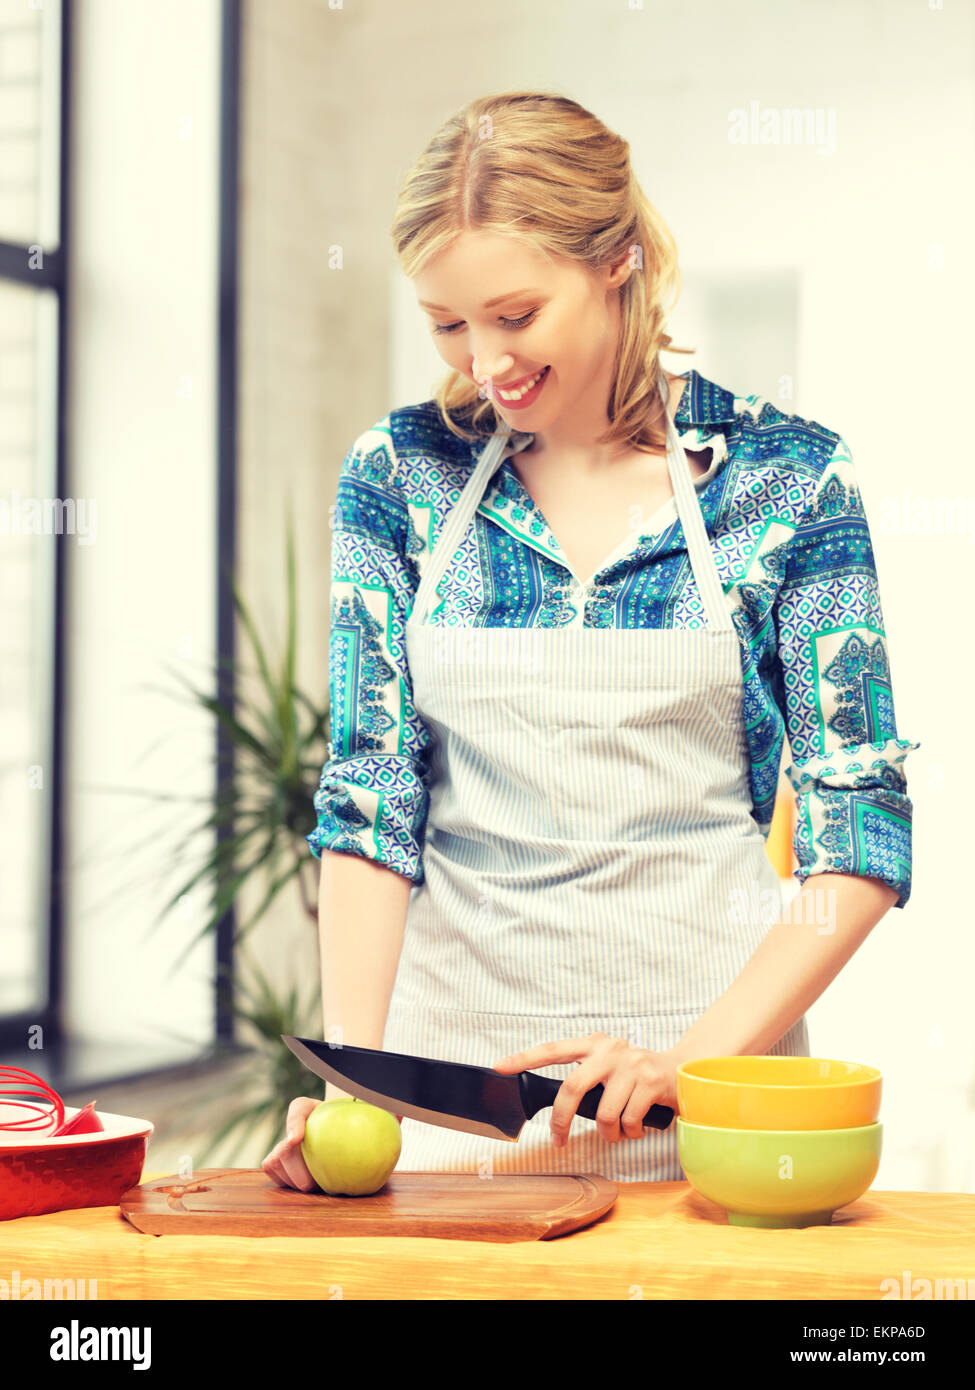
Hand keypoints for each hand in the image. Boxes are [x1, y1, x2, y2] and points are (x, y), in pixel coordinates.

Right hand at [261, 1096, 402, 1191]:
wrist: (354, 1141)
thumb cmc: (366, 1126)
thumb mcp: (378, 1116)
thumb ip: (386, 1111)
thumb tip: (403, 1112)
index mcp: (315, 1110)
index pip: (299, 1109)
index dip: (294, 1122)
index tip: (297, 1139)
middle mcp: (297, 1128)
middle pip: (284, 1145)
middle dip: (294, 1166)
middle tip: (314, 1185)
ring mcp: (286, 1147)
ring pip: (276, 1162)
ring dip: (291, 1180)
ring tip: (314, 1192)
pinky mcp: (283, 1167)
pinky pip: (276, 1177)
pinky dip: (287, 1185)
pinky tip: (306, 1198)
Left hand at [492, 1034, 680, 1146]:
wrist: (683, 1071)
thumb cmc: (637, 1076)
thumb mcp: (609, 1066)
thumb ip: (586, 1076)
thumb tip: (557, 1104)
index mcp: (594, 1045)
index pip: (553, 1049)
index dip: (525, 1058)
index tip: (501, 1066)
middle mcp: (610, 1050)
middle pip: (573, 1088)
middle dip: (562, 1120)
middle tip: (558, 1139)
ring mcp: (631, 1065)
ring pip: (604, 1114)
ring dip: (609, 1134)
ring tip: (618, 1132)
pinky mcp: (650, 1082)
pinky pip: (628, 1121)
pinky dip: (630, 1133)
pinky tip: (637, 1127)